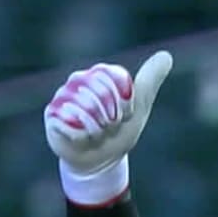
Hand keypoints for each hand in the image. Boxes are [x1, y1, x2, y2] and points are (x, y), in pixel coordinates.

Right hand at [45, 50, 172, 176]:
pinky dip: (81, 135)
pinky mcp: (51, 115)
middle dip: (112, 116)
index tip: (124, 113)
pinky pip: (69, 121)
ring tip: (96, 132)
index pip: (116, 79)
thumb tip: (166, 56)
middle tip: (109, 125)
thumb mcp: (140, 106)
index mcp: (100, 73)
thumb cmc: (119, 131)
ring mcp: (63, 96)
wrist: (101, 159)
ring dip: (97, 128)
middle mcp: (79, 79)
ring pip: (85, 107)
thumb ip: (149, 80)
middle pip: (101, 92)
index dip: (125, 102)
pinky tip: (81, 138)